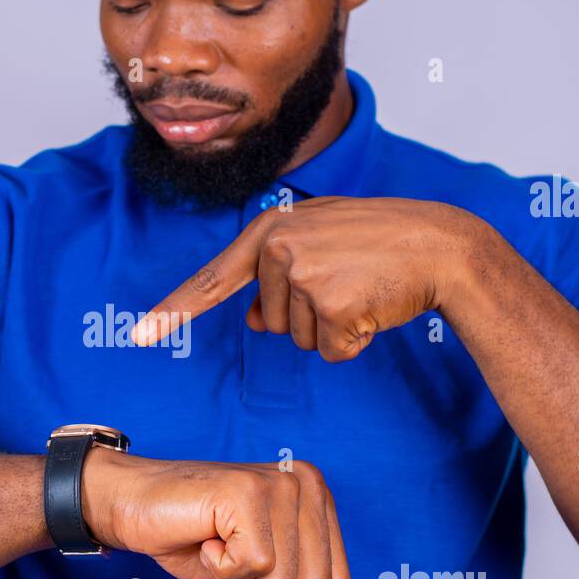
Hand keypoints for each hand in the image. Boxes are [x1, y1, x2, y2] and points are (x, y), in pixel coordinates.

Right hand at [81, 447, 349, 578]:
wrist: (135, 508)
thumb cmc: (193, 539)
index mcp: (319, 499)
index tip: (248, 563)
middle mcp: (307, 483)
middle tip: (228, 555)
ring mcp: (279, 483)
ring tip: (217, 544)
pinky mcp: (248, 490)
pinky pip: (254, 564)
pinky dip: (222, 566)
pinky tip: (206, 537)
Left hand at [130, 196, 485, 359]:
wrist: (440, 245)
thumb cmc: (380, 242)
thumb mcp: (320, 243)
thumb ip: (278, 272)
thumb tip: (250, 319)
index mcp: (270, 228)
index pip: (212, 278)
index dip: (173, 312)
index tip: (138, 336)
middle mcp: (278, 248)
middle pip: (268, 322)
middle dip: (306, 316)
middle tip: (346, 283)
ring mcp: (304, 275)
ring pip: (298, 339)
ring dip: (331, 328)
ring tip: (362, 290)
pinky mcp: (332, 304)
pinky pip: (330, 350)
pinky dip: (354, 341)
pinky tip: (375, 307)